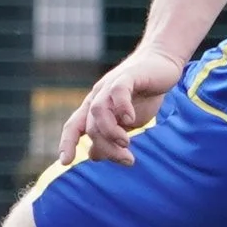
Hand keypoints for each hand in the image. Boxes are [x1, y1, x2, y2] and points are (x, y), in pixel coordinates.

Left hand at [58, 46, 184, 166]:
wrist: (161, 64)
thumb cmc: (142, 95)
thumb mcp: (126, 123)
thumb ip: (110, 137)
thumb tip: (93, 156)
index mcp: (94, 109)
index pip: (73, 126)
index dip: (67, 143)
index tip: (65, 162)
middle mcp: (97, 97)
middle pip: (91, 127)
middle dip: (107, 148)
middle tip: (127, 160)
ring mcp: (110, 86)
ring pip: (98, 111)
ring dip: (111, 131)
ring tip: (126, 143)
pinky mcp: (127, 76)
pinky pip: (118, 92)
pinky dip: (122, 107)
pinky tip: (132, 120)